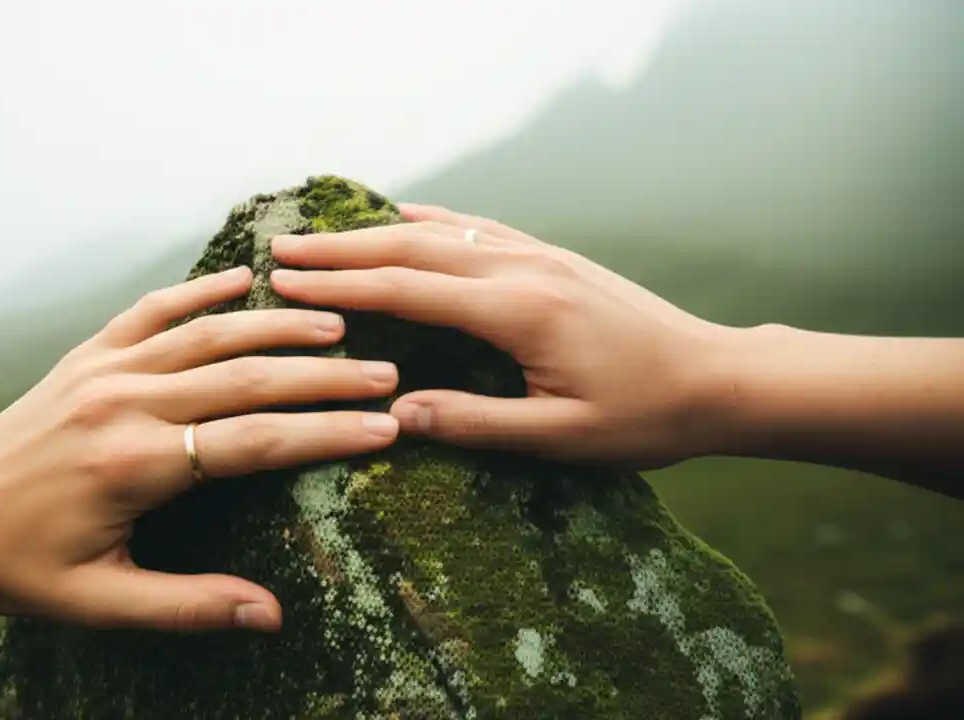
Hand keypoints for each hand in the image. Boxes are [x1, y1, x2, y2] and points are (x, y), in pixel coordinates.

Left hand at [0, 266, 400, 630]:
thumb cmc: (24, 572)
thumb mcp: (103, 604)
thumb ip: (190, 607)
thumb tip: (274, 616)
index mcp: (134, 466)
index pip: (256, 441)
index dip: (327, 433)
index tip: (385, 428)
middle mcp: (123, 405)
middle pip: (246, 377)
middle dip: (323, 376)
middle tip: (384, 373)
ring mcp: (101, 373)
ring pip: (206, 334)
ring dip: (277, 326)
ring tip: (336, 327)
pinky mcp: (82, 358)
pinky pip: (148, 311)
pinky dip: (197, 292)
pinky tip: (240, 278)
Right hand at [269, 205, 729, 468]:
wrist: (719, 378)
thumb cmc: (645, 417)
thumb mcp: (561, 438)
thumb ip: (476, 425)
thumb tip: (395, 414)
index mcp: (520, 312)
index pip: (409, 291)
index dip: (342, 288)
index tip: (288, 284)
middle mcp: (524, 269)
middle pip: (413, 250)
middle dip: (342, 251)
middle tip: (282, 251)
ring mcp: (540, 256)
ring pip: (442, 233)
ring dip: (376, 234)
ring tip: (322, 237)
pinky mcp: (553, 258)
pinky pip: (478, 228)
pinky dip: (430, 221)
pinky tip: (404, 218)